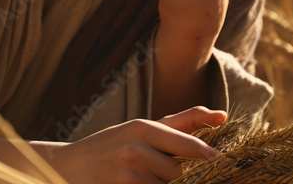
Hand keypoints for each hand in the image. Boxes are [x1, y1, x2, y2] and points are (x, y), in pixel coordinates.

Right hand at [33, 107, 226, 182]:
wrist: (67, 166)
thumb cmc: (112, 146)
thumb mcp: (142, 130)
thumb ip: (183, 122)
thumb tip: (223, 116)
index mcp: (143, 128)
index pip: (191, 148)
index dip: (212, 161)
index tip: (225, 166)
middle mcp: (135, 148)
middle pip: (182, 173)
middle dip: (189, 178)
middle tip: (189, 174)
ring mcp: (127, 173)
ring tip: (151, 176)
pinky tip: (141, 183)